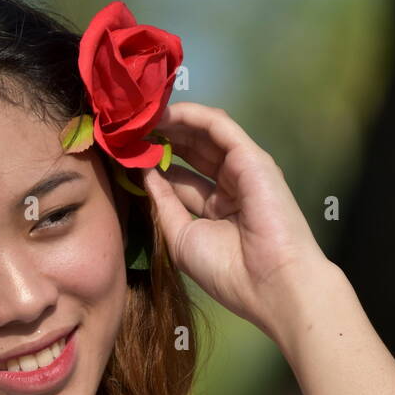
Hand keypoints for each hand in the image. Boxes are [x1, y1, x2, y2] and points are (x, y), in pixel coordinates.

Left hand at [140, 102, 331, 335]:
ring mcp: (242, 169)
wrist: (268, 281)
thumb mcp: (181, 237)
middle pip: (191, 152)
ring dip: (173, 123)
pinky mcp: (252, 155)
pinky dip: (192, 115)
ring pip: (204, 134)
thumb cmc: (225, 269)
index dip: (155, 165)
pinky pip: (219, 126)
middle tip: (131, 129)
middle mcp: (230, 186)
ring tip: (142, 116)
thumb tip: (144, 172)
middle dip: (162, 139)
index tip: (126, 155)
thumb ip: (163, 203)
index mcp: (215, 210)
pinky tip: (164, 112)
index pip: (181, 178)